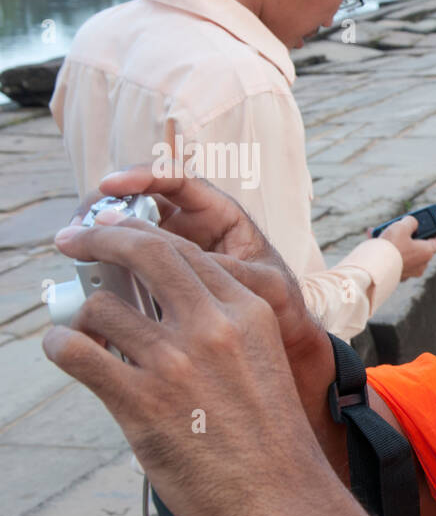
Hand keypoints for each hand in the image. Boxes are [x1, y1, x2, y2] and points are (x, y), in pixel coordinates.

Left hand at [43, 211, 340, 515]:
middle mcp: (214, 326)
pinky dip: (61, 346)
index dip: (141, 234)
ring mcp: (176, 363)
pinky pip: (77, 352)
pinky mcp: (142, 402)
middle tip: (73, 240)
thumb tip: (158, 309)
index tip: (114, 232)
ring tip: (82, 332)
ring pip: (102, 306)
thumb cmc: (271, 441)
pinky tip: (67, 353)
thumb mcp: (261, 364)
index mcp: (250, 312)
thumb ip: (219, 330)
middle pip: (144, 252)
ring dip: (81, 315)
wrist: (284, 501)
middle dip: (100, 238)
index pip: (186, 251)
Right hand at [87, 165, 333, 403]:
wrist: (280, 340)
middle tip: (81, 223)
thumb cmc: (281, 305)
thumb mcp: (263, 286)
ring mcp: (170, 252)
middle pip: (139, 199)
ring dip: (99, 236)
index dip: (143, 175)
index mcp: (221, 215)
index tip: (113, 185)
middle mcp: (191, 227)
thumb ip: (230, 270)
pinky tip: (86, 278)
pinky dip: (106, 268)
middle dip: (106, 204)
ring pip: (126, 232)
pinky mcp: (156, 278)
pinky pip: (126, 266)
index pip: (177, 180)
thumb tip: (187, 259)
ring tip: (75, 249)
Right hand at [377, 215, 435, 280]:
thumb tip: (412, 223)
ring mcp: (409, 272)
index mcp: (427, 252)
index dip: (429, 232)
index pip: (435, 241)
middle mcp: (421, 264)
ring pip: (404, 253)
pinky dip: (387, 252)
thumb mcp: (402, 226)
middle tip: (399, 228)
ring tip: (381, 232)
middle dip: (407, 236)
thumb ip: (410, 222)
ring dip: (394, 243)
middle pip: (417, 247)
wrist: (375, 267)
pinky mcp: (397, 276)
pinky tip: (375, 242)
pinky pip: (394, 260)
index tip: (422, 227)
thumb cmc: (392, 246)